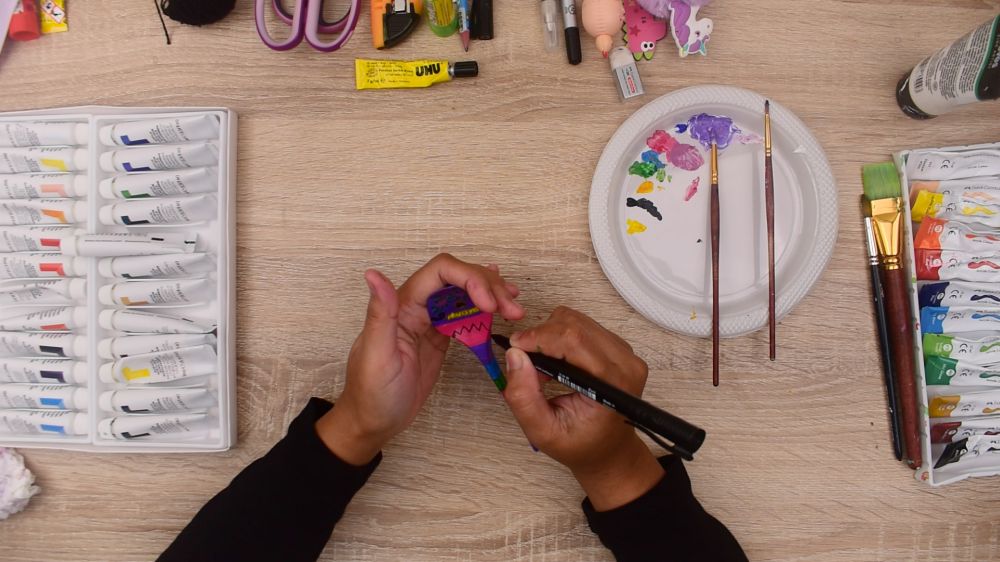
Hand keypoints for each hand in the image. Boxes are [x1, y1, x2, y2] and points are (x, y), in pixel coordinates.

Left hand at [316, 254, 524, 464]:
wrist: (374, 423)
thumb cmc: (372, 394)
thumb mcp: (377, 355)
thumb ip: (380, 313)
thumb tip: (374, 274)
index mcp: (401, 306)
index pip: (441, 273)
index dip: (470, 279)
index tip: (490, 304)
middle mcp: (416, 307)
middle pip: (458, 279)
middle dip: (488, 287)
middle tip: (513, 309)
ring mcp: (429, 322)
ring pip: (464, 294)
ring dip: (491, 295)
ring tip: (514, 308)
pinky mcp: (439, 338)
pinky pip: (464, 315)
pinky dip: (483, 308)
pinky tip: (498, 303)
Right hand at [502, 307, 664, 510]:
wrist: (608, 451)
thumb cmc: (579, 445)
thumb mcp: (543, 432)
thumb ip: (524, 397)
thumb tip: (514, 355)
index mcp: (613, 384)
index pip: (574, 339)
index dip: (539, 337)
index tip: (515, 348)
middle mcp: (626, 362)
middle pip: (574, 324)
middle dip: (542, 336)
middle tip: (529, 366)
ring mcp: (625, 352)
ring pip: (577, 319)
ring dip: (551, 336)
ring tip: (544, 369)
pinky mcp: (619, 347)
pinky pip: (583, 326)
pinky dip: (562, 338)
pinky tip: (558, 364)